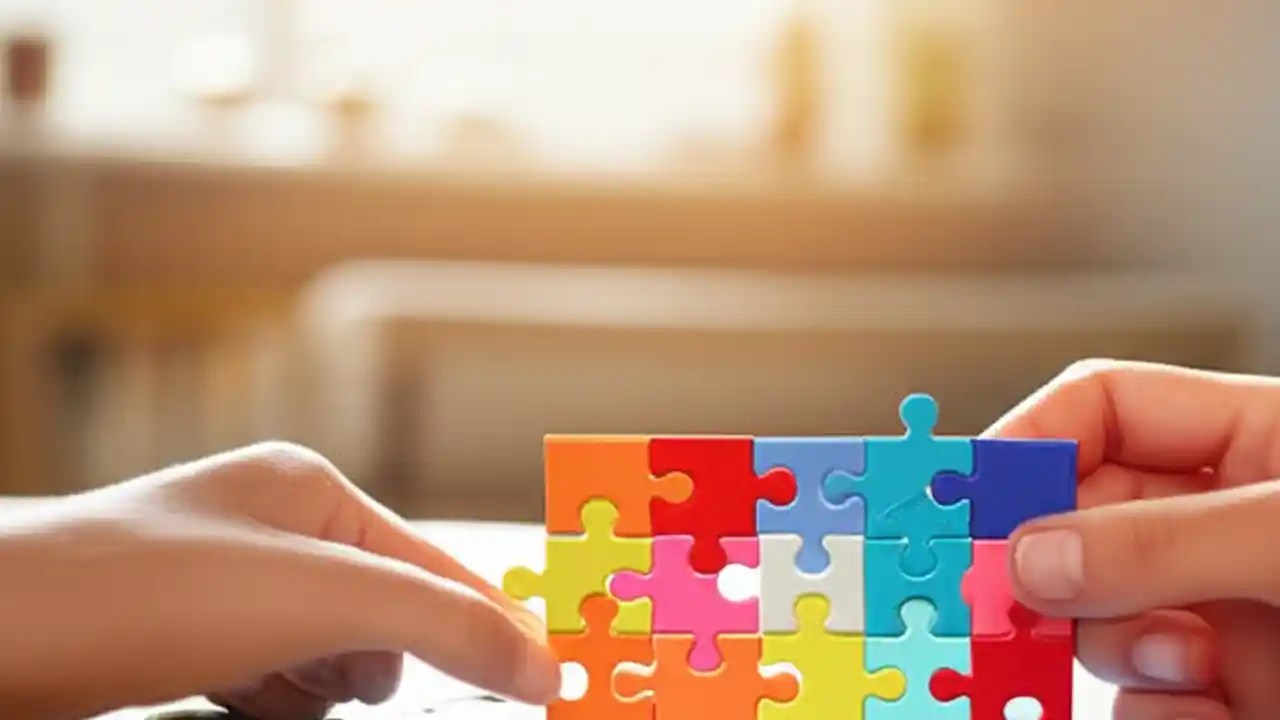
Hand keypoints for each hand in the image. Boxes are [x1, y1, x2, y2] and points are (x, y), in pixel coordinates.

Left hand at [0, 442, 559, 719]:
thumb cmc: (142, 589)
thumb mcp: (316, 599)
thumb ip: (438, 624)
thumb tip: (535, 660)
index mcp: (310, 492)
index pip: (435, 566)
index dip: (491, 623)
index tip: (550, 680)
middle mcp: (273, 531)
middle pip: (383, 618)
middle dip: (370, 662)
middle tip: (331, 675)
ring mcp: (229, 587)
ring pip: (329, 659)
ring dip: (316, 689)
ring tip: (260, 685)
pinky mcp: (190, 643)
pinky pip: (272, 685)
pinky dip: (270, 704)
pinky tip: (232, 699)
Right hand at [994, 360, 1279, 719]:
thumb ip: (1163, 541)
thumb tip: (1036, 558)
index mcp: (1252, 441)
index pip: (1102, 408)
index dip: (1031, 442)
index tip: (974, 499)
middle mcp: (1219, 523)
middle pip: (1077, 521)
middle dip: (1053, 566)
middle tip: (1019, 599)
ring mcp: (1219, 608)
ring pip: (1095, 615)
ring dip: (1118, 649)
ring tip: (1184, 667)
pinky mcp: (1223, 686)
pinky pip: (1137, 697)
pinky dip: (1155, 713)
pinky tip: (1211, 711)